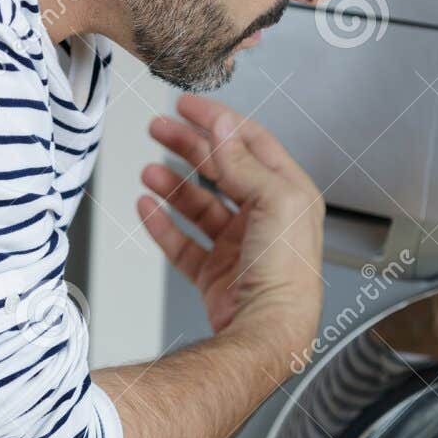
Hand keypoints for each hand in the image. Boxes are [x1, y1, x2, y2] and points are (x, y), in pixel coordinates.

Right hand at [138, 94, 324, 358]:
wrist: (269, 332)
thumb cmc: (287, 273)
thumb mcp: (274, 201)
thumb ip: (244, 161)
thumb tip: (224, 125)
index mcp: (289, 195)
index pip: (252, 144)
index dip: (219, 121)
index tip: (189, 106)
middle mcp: (267, 219)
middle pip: (222, 170)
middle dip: (189, 147)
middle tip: (159, 128)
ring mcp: (240, 247)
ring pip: (199, 206)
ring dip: (173, 185)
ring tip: (148, 171)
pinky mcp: (217, 274)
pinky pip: (183, 243)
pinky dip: (163, 224)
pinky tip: (147, 207)